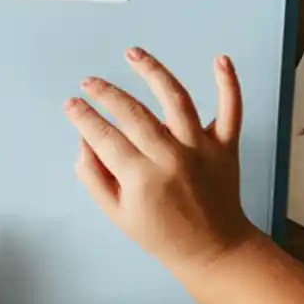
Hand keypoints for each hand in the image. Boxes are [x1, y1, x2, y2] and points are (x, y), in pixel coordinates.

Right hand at [65, 48, 253, 277]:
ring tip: (133, 53)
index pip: (104, 136)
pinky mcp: (226, 145)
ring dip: (153, 71)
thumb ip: (94, 176)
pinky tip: (221, 59)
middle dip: (106, 93)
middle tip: (89, 82)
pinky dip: (229, 84)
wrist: (213, 250)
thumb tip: (83, 139)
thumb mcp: (117, 214)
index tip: (71, 103)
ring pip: (176, 99)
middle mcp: (171, 158)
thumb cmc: (161, 233)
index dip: (84, 117)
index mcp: (142, 178)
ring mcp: (202, 148)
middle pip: (133, 113)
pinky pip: (231, 110)